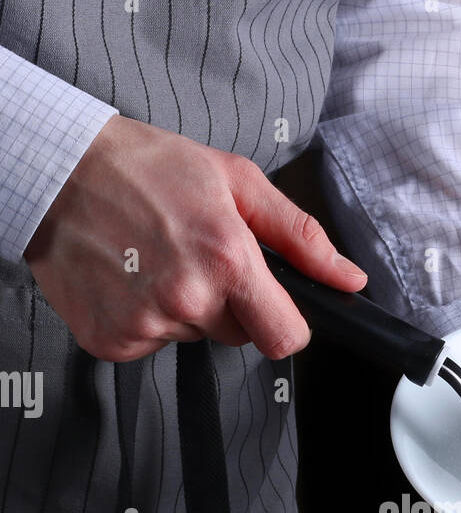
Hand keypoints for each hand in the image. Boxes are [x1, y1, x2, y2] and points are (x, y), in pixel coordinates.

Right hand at [24, 115, 366, 361]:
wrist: (60, 171)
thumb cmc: (147, 167)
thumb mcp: (237, 182)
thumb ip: (301, 237)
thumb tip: (348, 278)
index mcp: (227, 260)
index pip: (285, 338)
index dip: (284, 323)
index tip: (270, 305)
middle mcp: (187, 297)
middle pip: (237, 336)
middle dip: (227, 304)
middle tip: (193, 256)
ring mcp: (146, 323)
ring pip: (193, 337)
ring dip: (182, 307)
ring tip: (154, 259)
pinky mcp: (111, 340)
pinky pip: (150, 345)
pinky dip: (144, 318)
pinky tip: (130, 277)